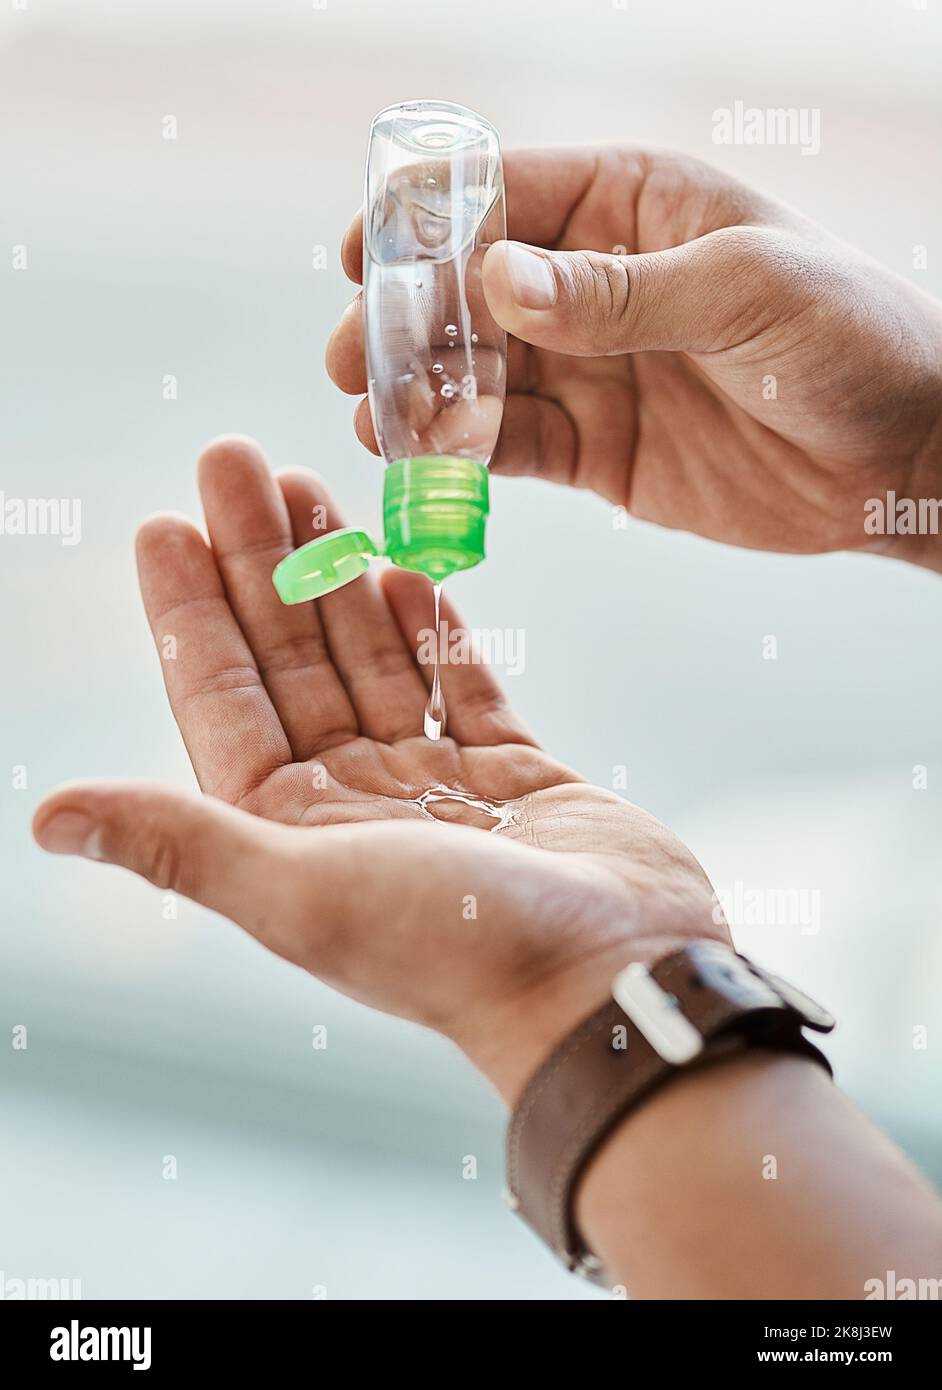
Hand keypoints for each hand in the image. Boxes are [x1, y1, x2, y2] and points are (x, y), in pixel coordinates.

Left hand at [32, 437, 724, 1101]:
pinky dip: (435, 629)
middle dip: (262, 560)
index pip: (222, 697)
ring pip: (374, 660)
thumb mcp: (299, 892)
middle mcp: (354, 803)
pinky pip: (461, 686)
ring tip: (314, 488)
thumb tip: (44, 817)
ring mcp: (438, 788)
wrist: (613, 982)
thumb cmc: (454, 949)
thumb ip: (179, 843)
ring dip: (339, 576)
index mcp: (289, 828)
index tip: (166, 521)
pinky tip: (405, 567)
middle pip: (292, 660)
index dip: (189, 609)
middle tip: (237, 461)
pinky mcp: (518, 777)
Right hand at [327, 146, 941, 570]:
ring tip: (375, 421)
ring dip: (420, 395)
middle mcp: (594, 282)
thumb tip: (498, 281)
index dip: (426, 222)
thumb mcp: (747, 291)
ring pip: (477, 373)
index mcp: (630, 205)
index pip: (503, 195)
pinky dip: (462, 454)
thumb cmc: (851, 337)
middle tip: (354, 358)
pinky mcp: (594, 449)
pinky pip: (510, 446)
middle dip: (405, 322)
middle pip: (469, 291)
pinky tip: (421, 460)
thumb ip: (621, 293)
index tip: (364, 258)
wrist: (902, 455)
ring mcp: (589, 368)